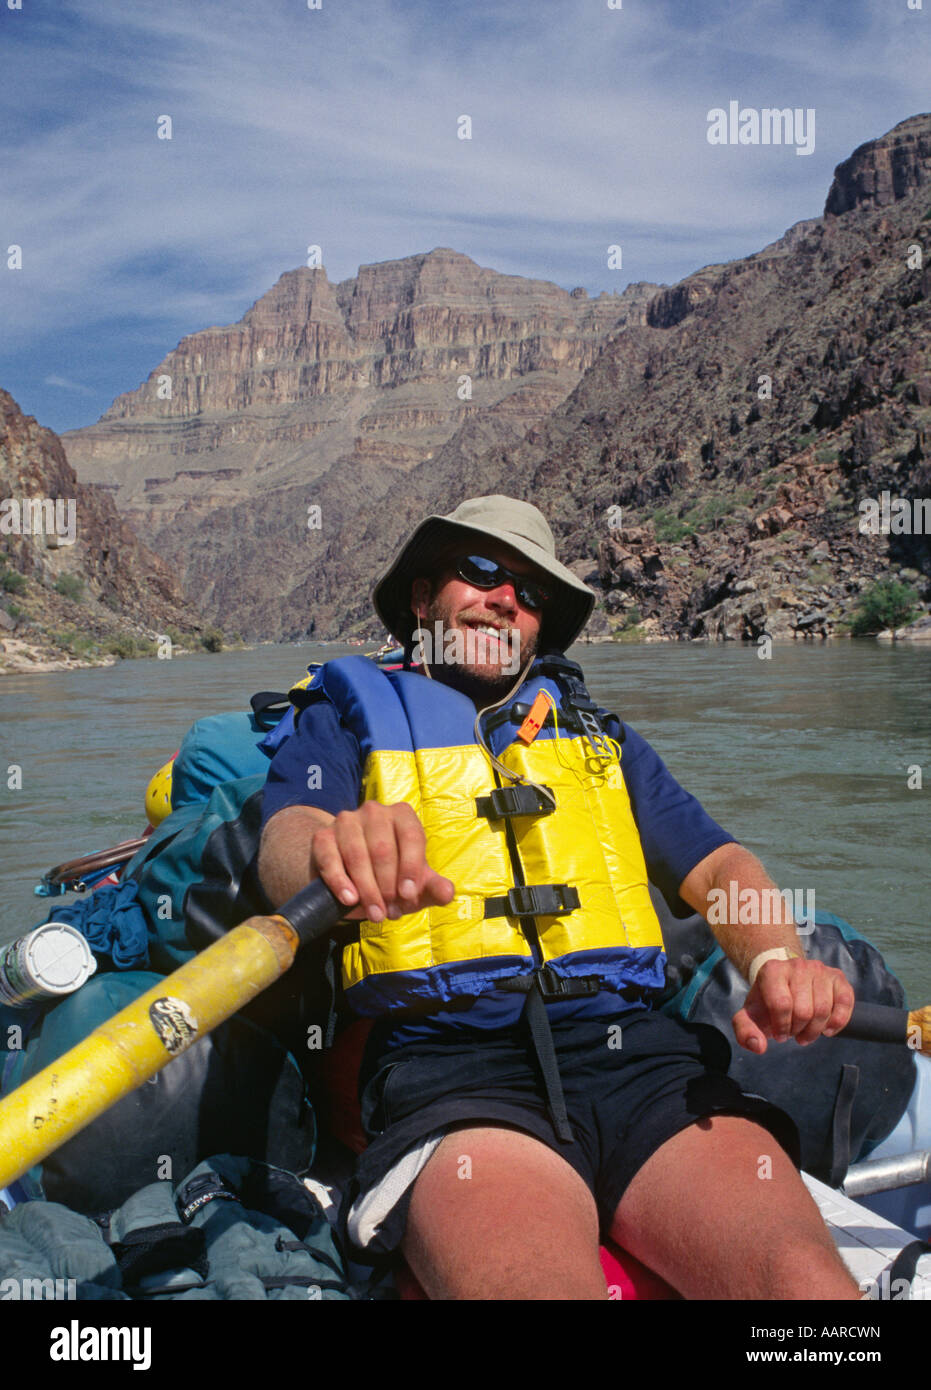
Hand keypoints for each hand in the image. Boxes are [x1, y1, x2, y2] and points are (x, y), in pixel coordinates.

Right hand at [309, 801, 454, 922]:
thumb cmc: (391, 876)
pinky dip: (340, 881)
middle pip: (383, 849)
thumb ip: (432, 888)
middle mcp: (375, 811)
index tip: (409, 896)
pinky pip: (330, 858)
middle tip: (391, 912)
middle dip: (387, 886)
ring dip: (367, 889)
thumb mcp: (414, 884)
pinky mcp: (323, 836)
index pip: (411, 837)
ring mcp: (346, 820)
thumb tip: (448, 893)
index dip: (411, 868)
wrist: (350, 875)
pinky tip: (349, 899)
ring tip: (375, 913)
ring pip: (356, 854)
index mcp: (402, 815)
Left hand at [732, 956, 854, 1053]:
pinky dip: (838, 1022)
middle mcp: (797, 965)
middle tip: (793, 1032)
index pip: (782, 1005)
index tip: (779, 1033)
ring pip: (823, 1009)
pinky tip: (827, 1029)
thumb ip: (745, 1031)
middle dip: (798, 1030)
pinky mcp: (837, 977)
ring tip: (806, 1031)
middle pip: (804, 1011)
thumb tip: (759, 1046)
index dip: (781, 1027)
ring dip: (815, 1030)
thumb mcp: (749, 1016)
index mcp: (772, 970)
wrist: (783, 982)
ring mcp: (819, 969)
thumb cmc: (767, 1002)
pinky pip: (845, 1002)